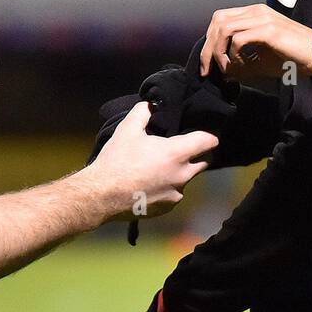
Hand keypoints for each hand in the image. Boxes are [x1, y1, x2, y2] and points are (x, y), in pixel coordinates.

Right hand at [89, 102, 215, 220]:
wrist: (102, 195)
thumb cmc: (116, 161)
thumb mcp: (127, 129)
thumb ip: (143, 111)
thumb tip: (151, 104)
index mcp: (176, 153)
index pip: (209, 141)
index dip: (209, 135)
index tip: (201, 133)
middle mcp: (182, 175)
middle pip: (205, 161)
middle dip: (197, 154)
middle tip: (180, 148)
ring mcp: (176, 194)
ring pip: (188, 178)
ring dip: (181, 171)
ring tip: (159, 167)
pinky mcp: (168, 207)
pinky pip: (176, 193)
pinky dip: (169, 187)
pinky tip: (151, 183)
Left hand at [200, 4, 311, 79]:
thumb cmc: (292, 57)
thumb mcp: (262, 59)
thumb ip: (242, 62)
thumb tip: (224, 72)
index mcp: (254, 13)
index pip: (220, 18)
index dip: (209, 40)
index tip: (207, 63)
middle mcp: (256, 11)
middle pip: (218, 21)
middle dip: (208, 47)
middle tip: (208, 69)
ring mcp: (262, 18)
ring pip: (225, 29)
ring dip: (219, 52)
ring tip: (226, 69)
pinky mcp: (269, 30)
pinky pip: (239, 39)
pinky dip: (234, 55)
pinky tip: (241, 66)